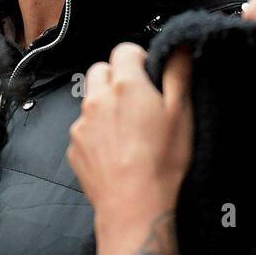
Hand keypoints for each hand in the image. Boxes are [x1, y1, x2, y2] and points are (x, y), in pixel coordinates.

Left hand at [68, 42, 193, 254]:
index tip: (150, 75)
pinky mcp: (74, 147)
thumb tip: (179, 45)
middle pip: (101, 70)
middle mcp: (97, 99)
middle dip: (118, 78)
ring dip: (106, 105)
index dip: (139, 58)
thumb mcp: (181, 113)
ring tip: (129, 130)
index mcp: (125, 85)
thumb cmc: (162, 162)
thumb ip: (178, 73)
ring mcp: (82, 124)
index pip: (124, 50)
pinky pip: (84, 128)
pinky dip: (97, 132)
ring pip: (91, 100)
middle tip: (139, 100)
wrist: (135, 208)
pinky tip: (117, 151)